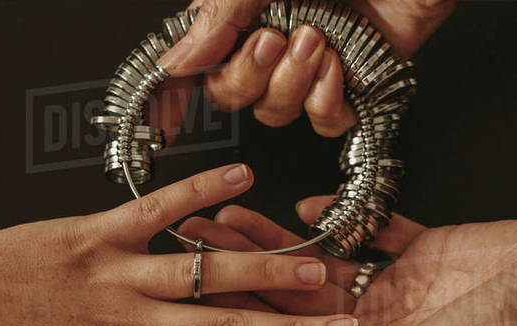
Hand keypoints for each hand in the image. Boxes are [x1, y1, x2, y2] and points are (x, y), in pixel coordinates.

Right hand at [156, 0, 455, 136]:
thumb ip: (220, 15)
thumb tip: (177, 61)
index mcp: (242, 8)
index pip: (195, 58)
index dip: (173, 94)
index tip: (163, 123)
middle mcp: (271, 34)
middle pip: (231, 94)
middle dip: (247, 76)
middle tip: (274, 38)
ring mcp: (311, 61)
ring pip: (276, 110)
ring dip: (292, 82)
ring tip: (317, 38)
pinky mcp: (354, 79)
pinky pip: (325, 120)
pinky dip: (327, 100)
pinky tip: (338, 65)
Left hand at [191, 196, 516, 325]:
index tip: (187, 305)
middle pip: (291, 307)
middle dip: (239, 278)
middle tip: (190, 247)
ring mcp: (398, 291)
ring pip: (320, 267)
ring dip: (273, 245)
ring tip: (224, 220)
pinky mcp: (422, 250)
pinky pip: (371, 234)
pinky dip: (341, 220)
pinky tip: (305, 208)